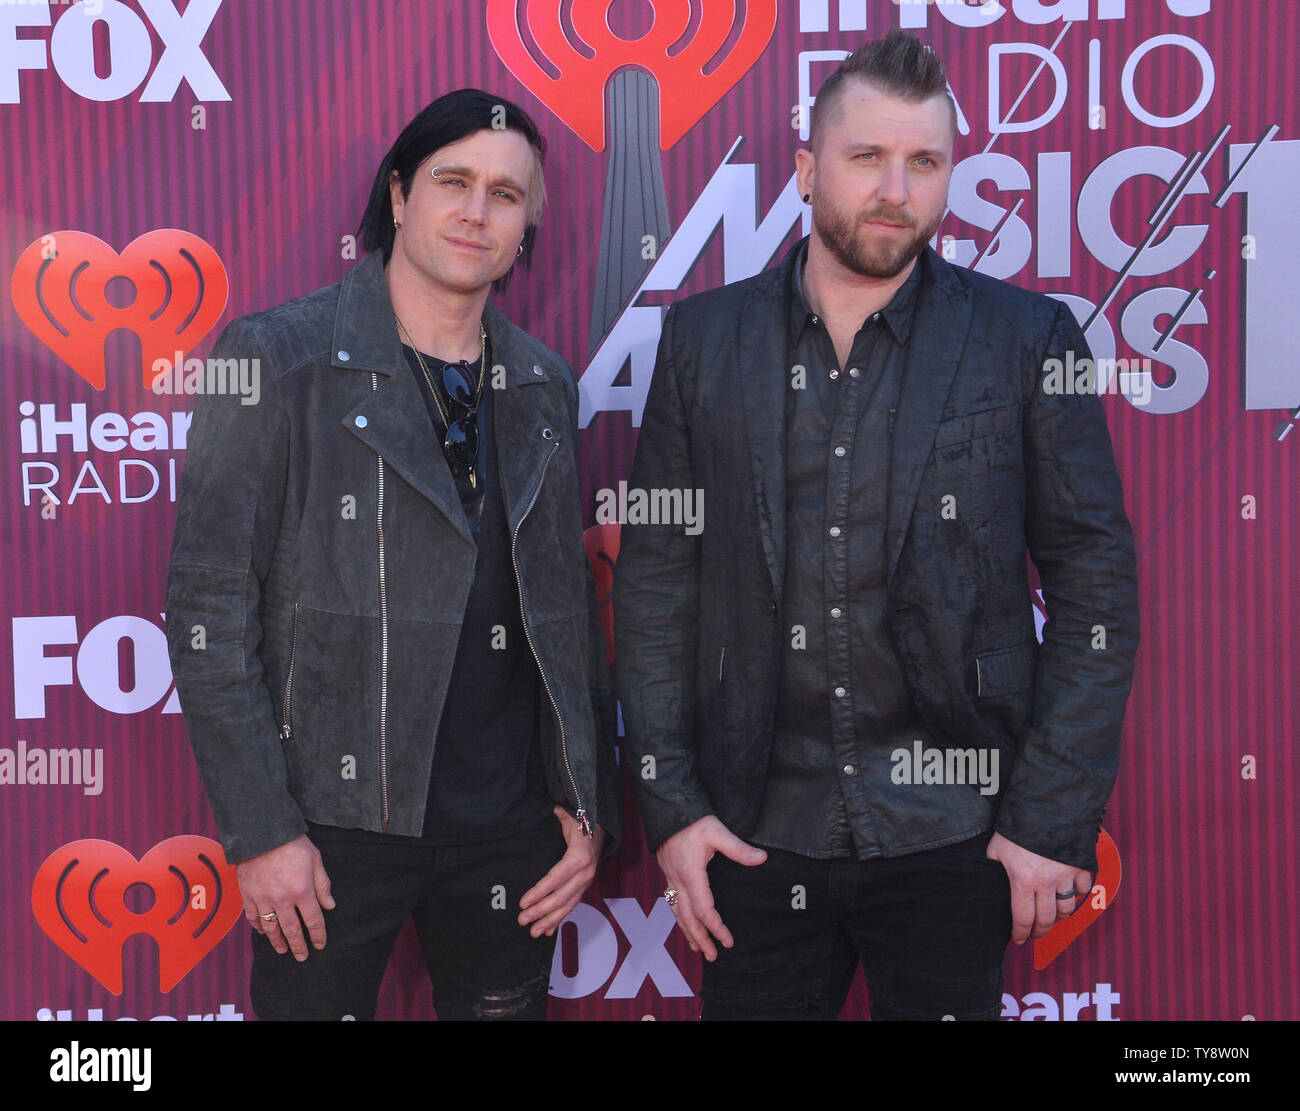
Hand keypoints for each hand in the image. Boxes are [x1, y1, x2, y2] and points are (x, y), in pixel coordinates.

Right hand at [235, 834, 334, 960]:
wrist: (262, 833)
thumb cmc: (293, 844)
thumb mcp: (315, 860)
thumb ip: (323, 885)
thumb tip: (330, 906)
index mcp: (302, 891)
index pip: (313, 921)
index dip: (318, 935)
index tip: (320, 944)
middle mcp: (282, 900)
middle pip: (292, 930)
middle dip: (298, 946)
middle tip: (302, 957)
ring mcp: (263, 899)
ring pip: (271, 928)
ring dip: (278, 942)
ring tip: (283, 950)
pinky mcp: (248, 895)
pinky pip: (253, 918)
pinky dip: (258, 928)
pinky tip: (264, 932)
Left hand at [518, 806, 604, 937]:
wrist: (600, 828)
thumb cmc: (581, 821)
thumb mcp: (570, 815)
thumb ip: (561, 815)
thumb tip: (552, 809)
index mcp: (580, 857)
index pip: (556, 878)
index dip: (539, 892)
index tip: (523, 902)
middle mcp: (585, 873)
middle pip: (561, 897)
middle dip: (541, 911)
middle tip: (522, 920)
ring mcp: (586, 882)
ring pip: (567, 906)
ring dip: (550, 920)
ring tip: (533, 932)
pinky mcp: (583, 887)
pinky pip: (571, 905)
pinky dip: (559, 919)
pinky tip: (547, 931)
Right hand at [656, 815, 765, 961]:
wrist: (668, 809)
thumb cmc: (692, 820)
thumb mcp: (717, 831)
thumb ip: (738, 848)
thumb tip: (762, 859)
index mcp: (691, 874)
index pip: (704, 909)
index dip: (716, 927)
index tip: (728, 941)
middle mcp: (678, 880)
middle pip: (687, 917)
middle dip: (700, 938)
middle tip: (712, 956)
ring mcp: (670, 877)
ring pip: (677, 912)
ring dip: (688, 932)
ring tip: (697, 947)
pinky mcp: (668, 873)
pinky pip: (672, 902)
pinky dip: (679, 917)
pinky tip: (684, 922)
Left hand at [985, 831, 1091, 944]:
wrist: (1045, 805)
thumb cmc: (1017, 827)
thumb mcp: (996, 849)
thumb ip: (995, 869)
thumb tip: (992, 883)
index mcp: (1023, 880)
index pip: (1023, 918)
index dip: (1020, 933)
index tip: (1018, 939)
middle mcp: (1047, 882)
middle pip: (1047, 919)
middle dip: (1040, 931)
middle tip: (1035, 934)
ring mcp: (1067, 875)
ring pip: (1066, 909)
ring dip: (1058, 917)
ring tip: (1050, 918)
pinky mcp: (1081, 866)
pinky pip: (1082, 890)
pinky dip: (1076, 896)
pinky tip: (1068, 896)